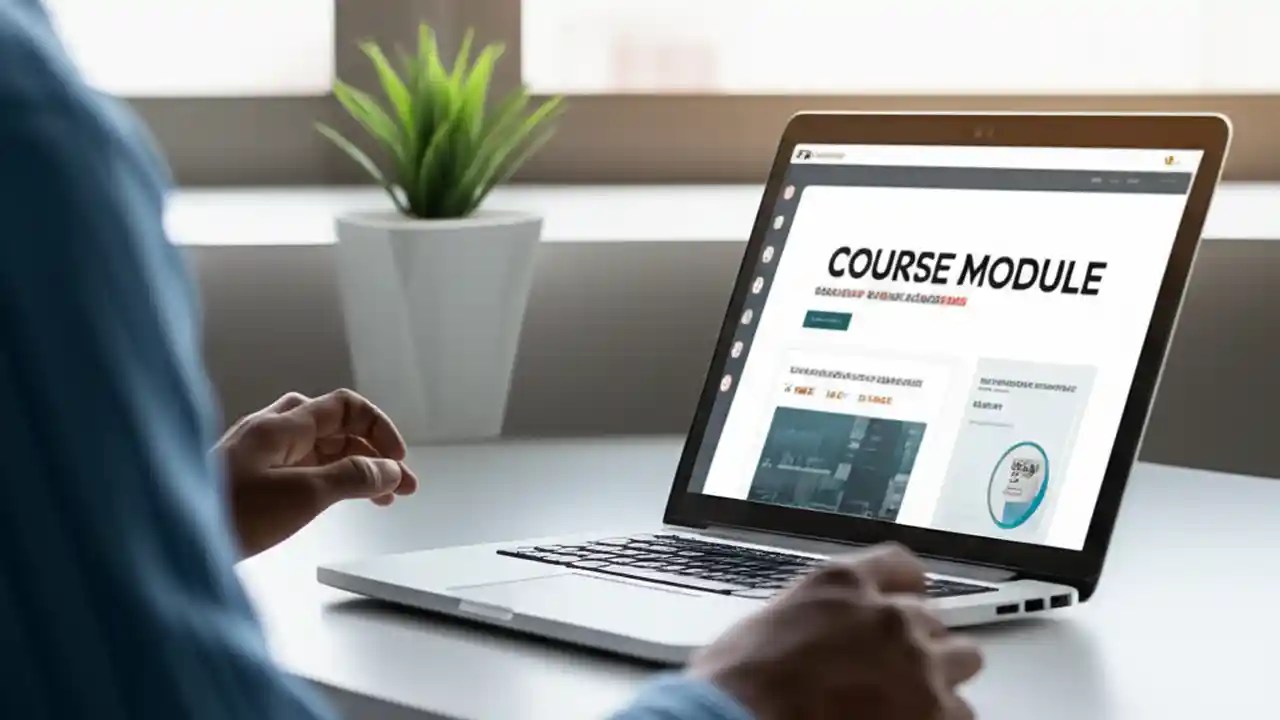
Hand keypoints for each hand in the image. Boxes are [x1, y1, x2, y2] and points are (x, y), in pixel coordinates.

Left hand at [216, 389, 419, 556]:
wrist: (165, 542)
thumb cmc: (226, 516)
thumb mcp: (303, 496)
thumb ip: (353, 478)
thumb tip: (389, 469)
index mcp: (280, 426)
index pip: (345, 407)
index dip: (379, 429)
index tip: (398, 461)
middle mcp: (268, 433)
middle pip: (335, 426)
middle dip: (372, 451)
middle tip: (398, 485)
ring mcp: (256, 455)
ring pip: (319, 448)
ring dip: (354, 466)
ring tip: (379, 497)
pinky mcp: (248, 480)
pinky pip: (301, 467)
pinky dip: (328, 478)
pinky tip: (335, 498)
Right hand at [689, 544, 982, 719]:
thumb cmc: (736, 688)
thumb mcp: (768, 625)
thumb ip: (813, 617)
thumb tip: (818, 635)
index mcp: (841, 583)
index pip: (900, 566)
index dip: (907, 588)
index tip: (908, 599)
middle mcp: (886, 615)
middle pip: (932, 618)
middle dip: (917, 641)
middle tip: (893, 669)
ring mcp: (916, 663)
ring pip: (961, 659)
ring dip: (939, 678)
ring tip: (910, 701)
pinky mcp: (935, 711)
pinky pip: (961, 712)